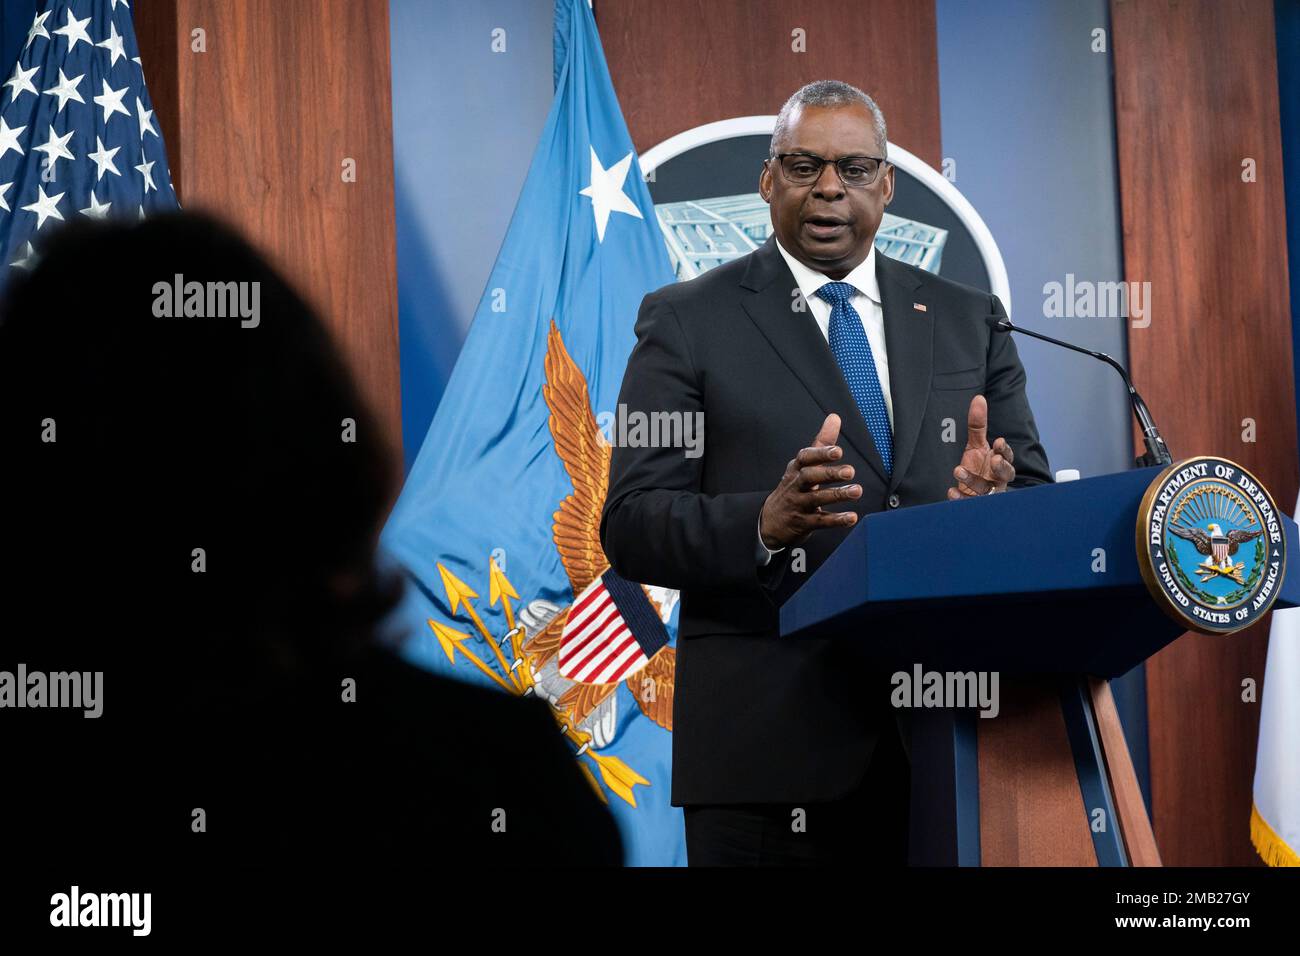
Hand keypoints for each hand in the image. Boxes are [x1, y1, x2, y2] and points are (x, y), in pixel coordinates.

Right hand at [760, 413, 861, 548]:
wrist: (771, 521)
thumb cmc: (794, 487)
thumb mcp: (804, 464)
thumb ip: (822, 442)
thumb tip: (835, 417)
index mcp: (796, 468)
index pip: (805, 458)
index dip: (821, 454)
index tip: (838, 451)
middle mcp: (796, 485)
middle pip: (809, 477)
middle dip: (829, 473)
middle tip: (850, 471)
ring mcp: (798, 504)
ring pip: (816, 499)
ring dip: (837, 495)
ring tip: (856, 491)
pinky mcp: (804, 523)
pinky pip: (821, 521)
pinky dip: (836, 519)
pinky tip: (852, 517)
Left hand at [947, 394, 1015, 499]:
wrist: (969, 491)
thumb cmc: (978, 466)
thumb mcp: (976, 444)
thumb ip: (978, 425)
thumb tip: (978, 399)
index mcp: (1000, 463)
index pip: (1008, 456)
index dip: (1004, 450)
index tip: (998, 442)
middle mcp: (997, 479)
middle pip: (1006, 474)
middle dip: (1001, 467)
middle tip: (994, 459)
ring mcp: (987, 493)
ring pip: (986, 490)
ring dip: (973, 479)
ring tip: (958, 469)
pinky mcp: (974, 503)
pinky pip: (969, 503)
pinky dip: (961, 498)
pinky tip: (951, 491)